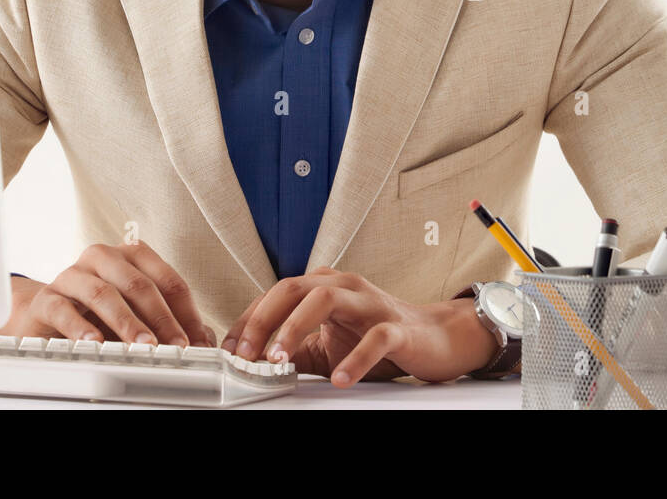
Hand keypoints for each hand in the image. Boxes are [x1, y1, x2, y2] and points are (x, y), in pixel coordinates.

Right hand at [0, 240, 215, 346]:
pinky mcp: (47, 298)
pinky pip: (64, 310)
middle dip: (161, 318)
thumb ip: (165, 320)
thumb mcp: (135, 311)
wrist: (44, 315)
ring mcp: (72, 275)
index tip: (194, 339)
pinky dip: (81, 328)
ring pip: (104, 293)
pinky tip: (95, 343)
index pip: (167, 279)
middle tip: (174, 345)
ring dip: (127, 322)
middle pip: (138, 284)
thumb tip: (203, 339)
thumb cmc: (97, 311)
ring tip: (141, 346)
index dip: (184, 311)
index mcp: (131, 255)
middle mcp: (102, 258)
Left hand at [220, 268, 500, 385]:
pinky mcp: (397, 327)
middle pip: (293, 288)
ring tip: (279, 357)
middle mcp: (345, 286)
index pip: (277, 294)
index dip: (249, 319)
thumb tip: (255, 364)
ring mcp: (370, 303)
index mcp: (326, 287)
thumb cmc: (381, 335)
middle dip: (263, 319)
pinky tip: (339, 379)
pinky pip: (374, 338)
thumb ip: (297, 348)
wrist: (437, 337)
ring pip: (325, 300)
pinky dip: (354, 360)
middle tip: (245, 352)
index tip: (229, 349)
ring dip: (295, 327)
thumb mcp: (330, 343)